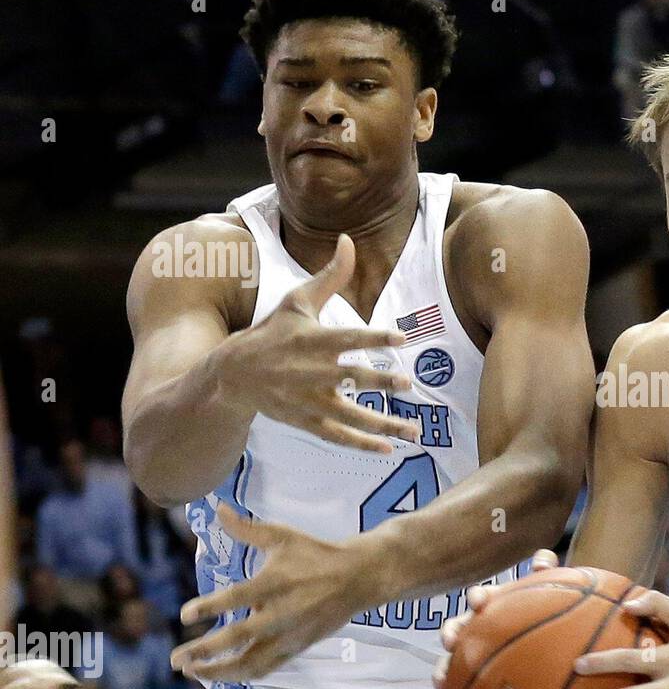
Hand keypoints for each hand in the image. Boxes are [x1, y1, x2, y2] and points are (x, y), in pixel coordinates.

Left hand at [170, 504, 382, 680]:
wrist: (359, 577)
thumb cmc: (316, 554)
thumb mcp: (282, 536)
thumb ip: (246, 529)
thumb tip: (216, 509)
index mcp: (275, 582)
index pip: (237, 597)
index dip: (209, 607)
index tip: (185, 615)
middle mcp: (281, 612)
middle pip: (239, 637)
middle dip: (204, 650)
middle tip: (176, 658)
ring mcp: (290, 634)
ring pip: (252, 662)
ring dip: (219, 671)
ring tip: (193, 672)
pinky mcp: (298, 647)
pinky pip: (267, 668)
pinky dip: (242, 675)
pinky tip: (221, 676)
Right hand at [216, 234, 420, 453]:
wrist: (234, 373)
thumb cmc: (272, 332)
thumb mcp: (298, 301)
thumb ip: (331, 276)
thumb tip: (348, 240)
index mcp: (315, 340)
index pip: (350, 338)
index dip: (375, 338)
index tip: (401, 340)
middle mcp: (314, 371)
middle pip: (353, 378)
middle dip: (381, 382)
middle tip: (408, 385)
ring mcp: (310, 399)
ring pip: (352, 415)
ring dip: (384, 425)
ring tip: (414, 432)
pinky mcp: (306, 420)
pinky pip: (338, 435)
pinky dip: (362, 444)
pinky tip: (388, 448)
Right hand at [432, 548, 558, 688]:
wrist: (551, 642)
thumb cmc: (545, 612)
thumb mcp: (549, 591)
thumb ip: (547, 572)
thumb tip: (542, 558)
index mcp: (495, 606)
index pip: (483, 599)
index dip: (478, 599)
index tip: (479, 602)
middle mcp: (479, 627)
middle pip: (459, 627)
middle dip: (451, 631)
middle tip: (450, 640)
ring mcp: (474, 652)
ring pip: (452, 658)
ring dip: (443, 667)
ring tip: (440, 680)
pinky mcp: (473, 677)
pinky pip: (459, 685)